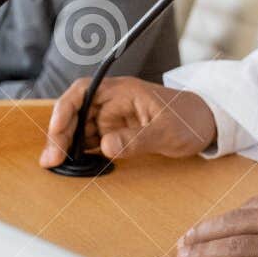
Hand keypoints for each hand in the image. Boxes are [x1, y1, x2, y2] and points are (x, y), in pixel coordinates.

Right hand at [38, 77, 217, 167]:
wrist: (206, 125)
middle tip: (51, 159)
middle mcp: (112, 102)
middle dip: (60, 133)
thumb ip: (136, 139)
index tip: (56, 128)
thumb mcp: (167, 132)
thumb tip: (104, 146)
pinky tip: (71, 165)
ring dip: (66, 145)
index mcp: (123, 91)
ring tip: (55, 165)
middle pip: (75, 112)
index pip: (83, 91)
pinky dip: (79, 152)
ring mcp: (112, 118)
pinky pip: (90, 141)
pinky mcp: (115, 133)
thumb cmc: (190, 120)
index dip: (65, 107)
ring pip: (79, 128)